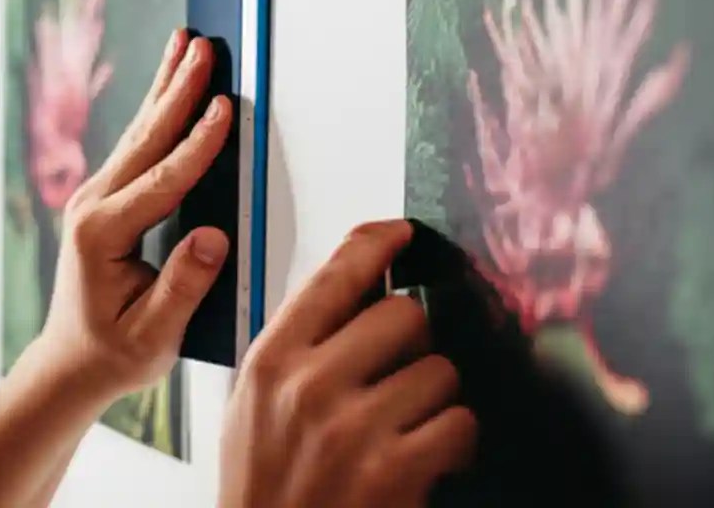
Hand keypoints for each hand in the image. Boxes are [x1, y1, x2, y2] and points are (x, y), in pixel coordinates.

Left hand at [33, 29, 232, 403]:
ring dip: (166, 85)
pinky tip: (172, 85)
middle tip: (202, 46)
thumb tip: (213, 237)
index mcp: (103, 235)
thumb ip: (184, 286)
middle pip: (146, 137)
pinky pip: (138, 144)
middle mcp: (92, 207)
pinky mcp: (105, 197)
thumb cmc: (114, 352)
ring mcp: (95, 197)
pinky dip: (159, 108)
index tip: (223, 109)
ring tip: (186, 43)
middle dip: (178, 88)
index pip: (162, 181)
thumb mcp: (154, 334)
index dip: (198, 144)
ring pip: (140, 131)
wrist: (71, 362)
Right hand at [219, 220, 477, 507]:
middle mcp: (308, 385)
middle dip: (412, 343)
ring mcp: (351, 429)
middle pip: (403, 313)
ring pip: (439, 369)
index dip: (377, 242)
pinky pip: (459, 422)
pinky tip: (428, 456)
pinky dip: (454, 440)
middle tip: (399, 374)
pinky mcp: (392, 472)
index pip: (334, 274)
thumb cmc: (264, 486)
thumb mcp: (255, 405)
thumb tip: (356, 289)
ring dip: (436, 398)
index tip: (401, 233)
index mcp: (271, 359)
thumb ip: (298, 348)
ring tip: (408, 426)